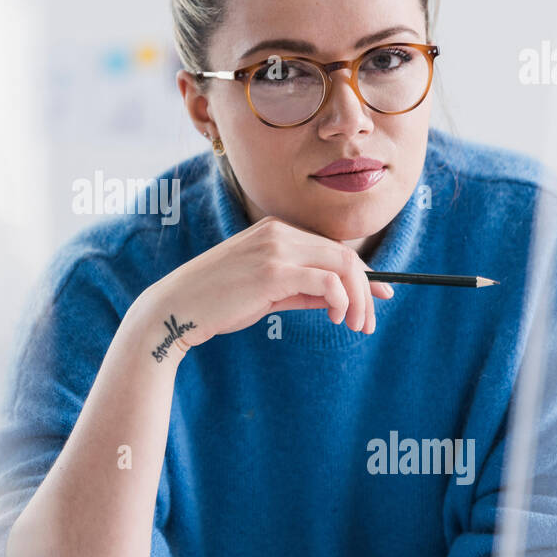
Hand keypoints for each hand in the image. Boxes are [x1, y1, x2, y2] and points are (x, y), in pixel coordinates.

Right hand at [136, 215, 395, 352]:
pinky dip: (342, 301)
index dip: (363, 273)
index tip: (381, 296)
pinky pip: (327, 282)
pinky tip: (337, 319)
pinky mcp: (274, 271)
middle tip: (369, 323)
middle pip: (344, 254)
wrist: (175, 309)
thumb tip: (340, 300)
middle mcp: (278, 232)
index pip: (332, 247)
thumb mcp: (264, 293)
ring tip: (357, 326)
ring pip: (343, 265)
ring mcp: (276, 249)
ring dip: (359, 299)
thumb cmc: (215, 303)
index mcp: (274, 230)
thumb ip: (301, 291)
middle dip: (367, 290)